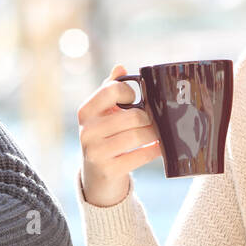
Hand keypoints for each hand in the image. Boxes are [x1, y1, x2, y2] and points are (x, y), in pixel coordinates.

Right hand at [78, 64, 160, 206]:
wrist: (96, 178)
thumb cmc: (103, 138)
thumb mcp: (102, 114)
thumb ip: (110, 90)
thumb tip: (120, 67)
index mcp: (85, 112)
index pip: (111, 90)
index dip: (129, 92)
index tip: (135, 99)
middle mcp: (87, 131)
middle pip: (132, 116)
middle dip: (149, 118)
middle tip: (157, 120)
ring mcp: (96, 152)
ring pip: (138, 135)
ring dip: (154, 134)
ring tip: (159, 133)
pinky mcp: (109, 170)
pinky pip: (141, 155)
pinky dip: (154, 150)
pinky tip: (159, 147)